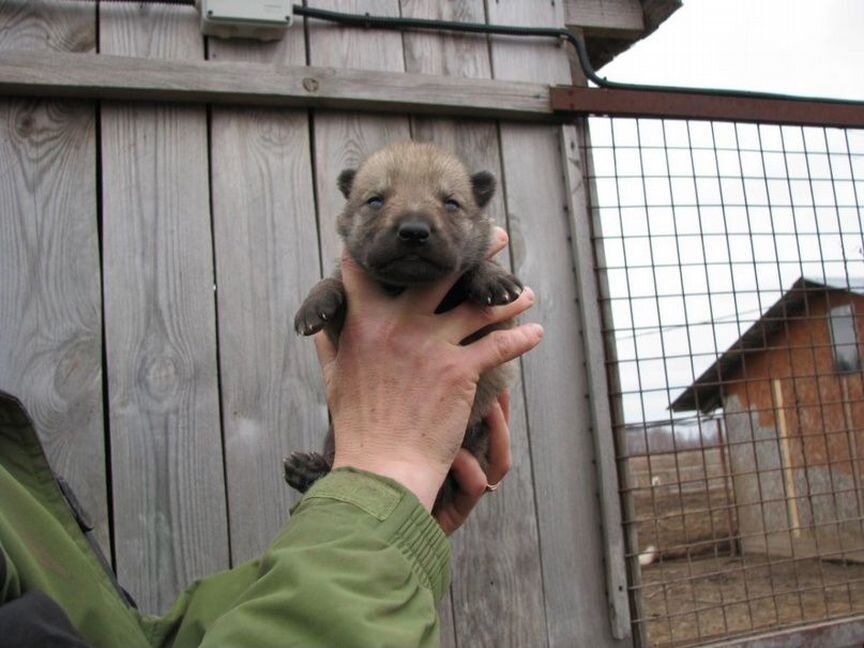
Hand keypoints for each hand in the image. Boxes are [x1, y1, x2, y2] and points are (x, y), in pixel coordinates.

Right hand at [314, 228, 541, 510]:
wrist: (382, 467)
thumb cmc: (358, 427)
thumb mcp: (335, 380)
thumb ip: (331, 345)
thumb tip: (322, 328)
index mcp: (364, 323)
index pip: (369, 272)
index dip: (386, 253)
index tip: (406, 240)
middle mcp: (398, 324)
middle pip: (440, 275)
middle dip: (473, 252)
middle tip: (496, 237)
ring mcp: (430, 344)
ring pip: (477, 306)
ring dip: (506, 296)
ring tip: (524, 291)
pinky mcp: (458, 370)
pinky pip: (498, 344)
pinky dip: (521, 338)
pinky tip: (536, 333)